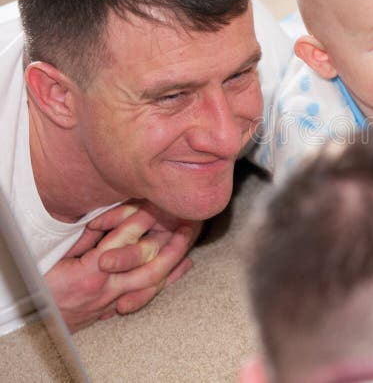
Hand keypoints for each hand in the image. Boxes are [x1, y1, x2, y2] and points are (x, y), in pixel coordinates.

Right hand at [45, 201, 199, 331]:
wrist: (32, 320)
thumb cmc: (38, 282)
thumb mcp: (57, 255)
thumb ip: (85, 239)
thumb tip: (108, 220)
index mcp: (90, 274)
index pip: (124, 242)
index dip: (139, 220)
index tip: (153, 202)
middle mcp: (107, 291)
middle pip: (149, 268)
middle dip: (171, 246)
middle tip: (186, 224)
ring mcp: (112, 303)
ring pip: (152, 283)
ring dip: (174, 261)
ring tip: (189, 239)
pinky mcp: (112, 309)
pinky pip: (146, 294)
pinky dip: (167, 279)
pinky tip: (184, 264)